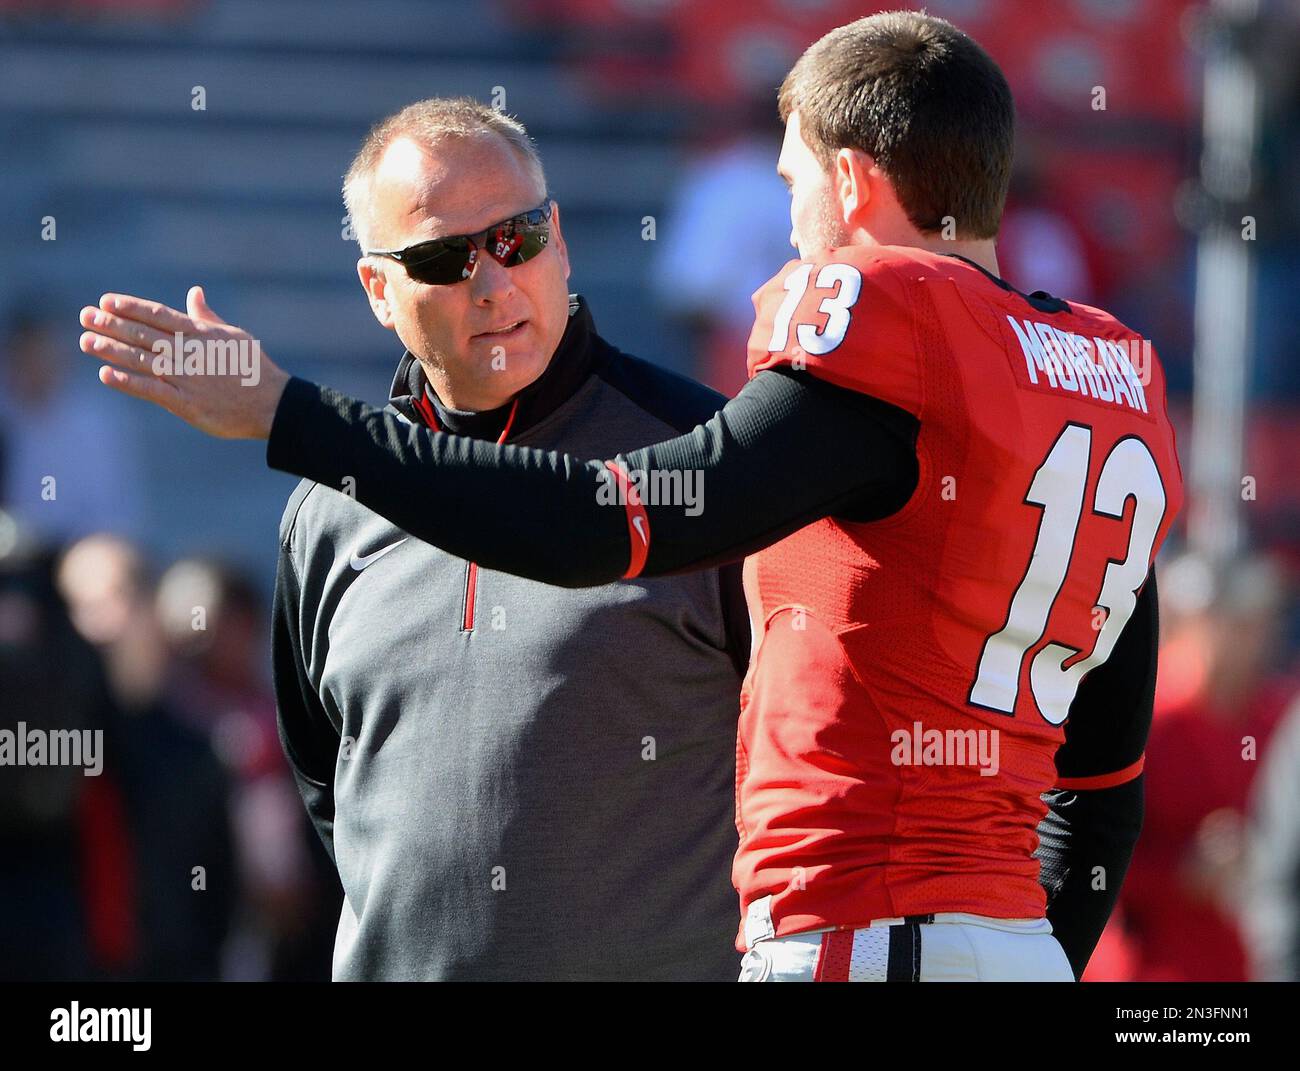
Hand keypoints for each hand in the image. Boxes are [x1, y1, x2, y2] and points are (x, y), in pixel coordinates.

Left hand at [78, 286, 289, 439]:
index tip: (106, 301)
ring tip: (87, 341)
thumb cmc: (253, 367)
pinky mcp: (187, 403)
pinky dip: (128, 381)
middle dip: (112, 324)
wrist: (272, 404)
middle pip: (144, 334)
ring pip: (143, 359)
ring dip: (112, 349)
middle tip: (85, 316)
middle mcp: (190, 352)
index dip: (131, 307)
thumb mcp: (233, 335)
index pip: (159, 315)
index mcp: (201, 333)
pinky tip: (106, 374)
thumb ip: (206, 316)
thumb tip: (194, 292)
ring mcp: (187, 377)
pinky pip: (151, 390)